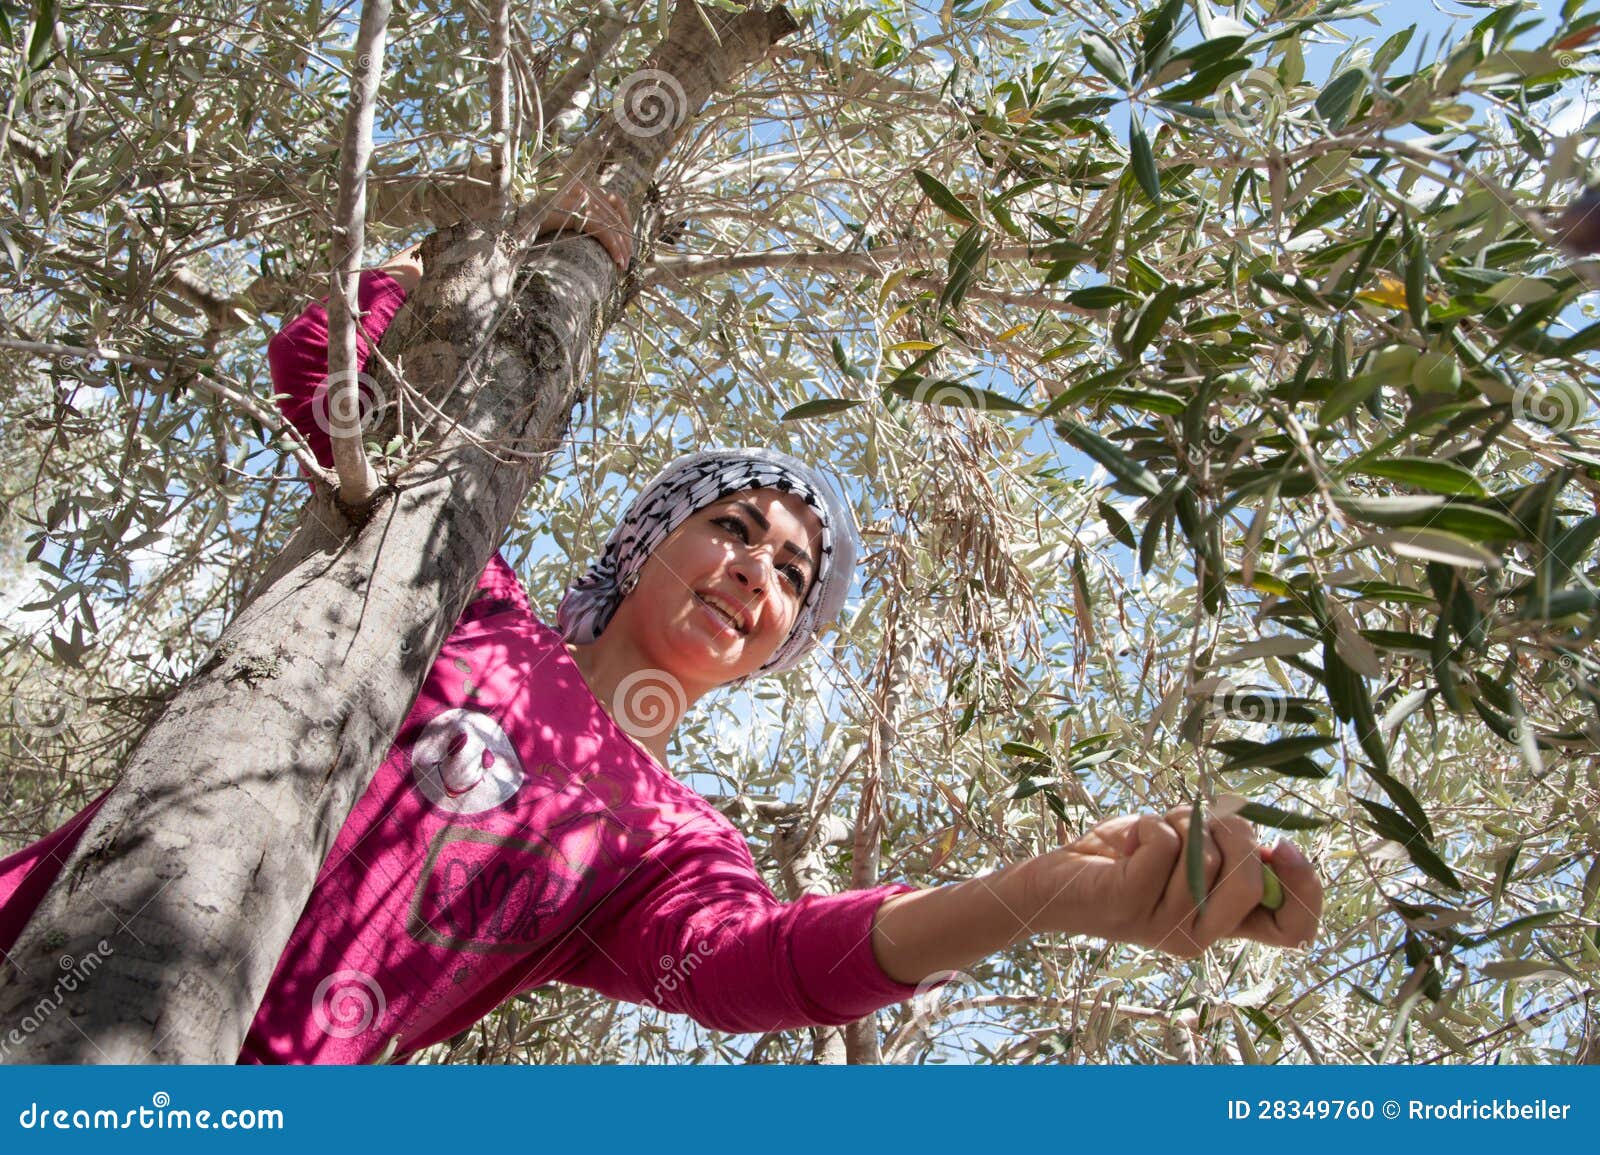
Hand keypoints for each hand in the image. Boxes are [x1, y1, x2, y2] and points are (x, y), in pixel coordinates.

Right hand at [534, 180, 633, 268]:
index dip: (625, 223)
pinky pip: (601, 229)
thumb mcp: (561, 218)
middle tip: (627, 259)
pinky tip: (618, 260)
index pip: (613, 201)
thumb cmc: (531, 225)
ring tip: (623, 264)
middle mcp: (580, 187)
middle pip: (614, 213)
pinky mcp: (572, 210)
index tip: (627, 243)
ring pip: (611, 223)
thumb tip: (605, 234)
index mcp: (580, 185)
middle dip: (625, 238)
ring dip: (621, 246)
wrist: (508, 223)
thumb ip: (580, 218)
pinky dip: (614, 246)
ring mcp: (576, 197)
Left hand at [1024, 805, 1322, 958]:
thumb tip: (1266, 844)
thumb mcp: (1187, 852)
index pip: (1294, 930)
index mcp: (1221, 923)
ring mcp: (1163, 926)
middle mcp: (1199, 935)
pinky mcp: (1129, 904)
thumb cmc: (1124, 860)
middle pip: (1252, 885)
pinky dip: (1150, 825)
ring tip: (1152, 834)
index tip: (1280, 848)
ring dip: (1179, 823)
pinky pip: (1164, 846)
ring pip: (1205, 856)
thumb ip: (1226, 853)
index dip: (1305, 890)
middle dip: (1233, 832)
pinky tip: (1128, 843)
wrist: (1053, 880)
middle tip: (1197, 821)